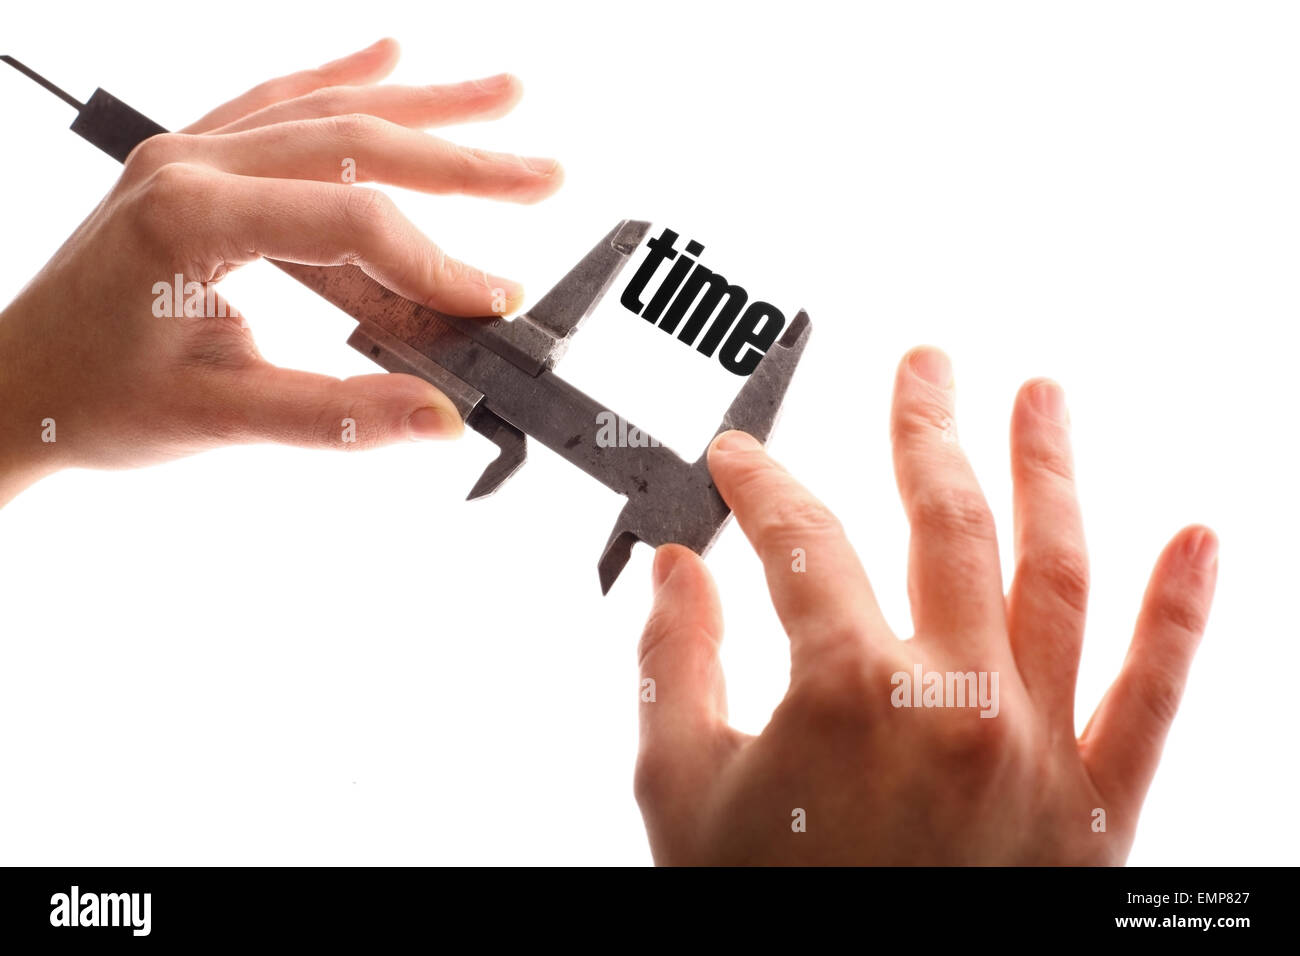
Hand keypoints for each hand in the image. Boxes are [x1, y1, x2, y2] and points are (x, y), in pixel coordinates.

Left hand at [0, 38, 561, 505]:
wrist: (14, 386)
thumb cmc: (94, 401)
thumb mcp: (222, 420)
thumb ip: (341, 418)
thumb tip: (443, 416)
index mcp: (192, 219)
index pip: (352, 222)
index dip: (438, 264)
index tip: (494, 302)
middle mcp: (189, 164)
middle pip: (356, 143)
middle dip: (462, 159)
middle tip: (544, 173)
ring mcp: (186, 151)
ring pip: (325, 108)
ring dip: (421, 104)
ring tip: (503, 95)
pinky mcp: (188, 159)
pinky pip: (274, 101)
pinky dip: (339, 78)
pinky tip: (389, 55)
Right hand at [635, 347, 1217, 863]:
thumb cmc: (763, 915)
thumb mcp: (677, 794)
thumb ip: (671, 666)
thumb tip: (670, 574)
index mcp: (848, 691)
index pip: (797, 539)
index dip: (760, 483)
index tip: (739, 461)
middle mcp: (957, 701)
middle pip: (943, 521)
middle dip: (925, 428)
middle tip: (925, 364)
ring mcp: (1039, 747)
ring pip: (1058, 573)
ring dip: (1051, 471)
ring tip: (1042, 399)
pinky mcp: (1100, 808)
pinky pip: (1155, 693)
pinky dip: (1184, 611)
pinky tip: (1201, 537)